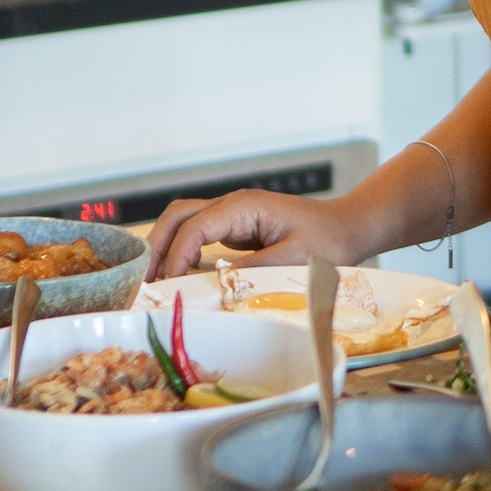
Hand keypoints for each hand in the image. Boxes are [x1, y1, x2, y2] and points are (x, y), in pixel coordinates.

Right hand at [143, 190, 358, 279]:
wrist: (348, 229)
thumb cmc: (327, 241)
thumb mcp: (292, 258)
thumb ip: (252, 270)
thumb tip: (212, 283)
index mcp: (243, 206)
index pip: (194, 226)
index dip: (176, 255)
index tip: (169, 285)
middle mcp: (232, 206)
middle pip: (177, 215)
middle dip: (156, 245)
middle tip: (142, 281)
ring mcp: (232, 215)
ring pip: (184, 222)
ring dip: (165, 248)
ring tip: (153, 282)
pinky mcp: (236, 229)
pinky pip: (198, 235)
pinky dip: (182, 252)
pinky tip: (179, 277)